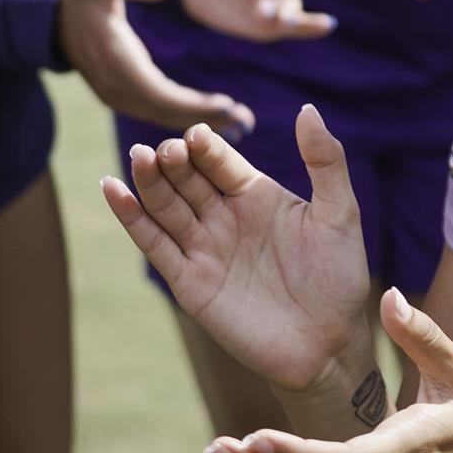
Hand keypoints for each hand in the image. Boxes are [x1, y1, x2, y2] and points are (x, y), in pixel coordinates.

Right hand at [58, 0, 253, 131]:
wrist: (47, 14)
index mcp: (116, 62)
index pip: (161, 94)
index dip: (195, 105)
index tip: (231, 107)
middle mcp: (114, 87)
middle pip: (165, 113)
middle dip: (205, 121)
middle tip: (246, 125)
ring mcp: (114, 94)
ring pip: (160, 116)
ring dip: (197, 122)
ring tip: (238, 126)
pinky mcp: (117, 94)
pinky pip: (153, 111)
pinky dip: (181, 115)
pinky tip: (208, 117)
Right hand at [102, 108, 376, 392]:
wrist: (328, 344)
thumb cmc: (339, 278)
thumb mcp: (339, 214)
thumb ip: (325, 162)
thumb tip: (308, 109)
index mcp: (257, 194)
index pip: (220, 160)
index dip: (207, 146)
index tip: (197, 134)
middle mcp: (225, 216)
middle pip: (187, 178)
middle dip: (174, 160)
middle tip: (166, 149)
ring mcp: (204, 248)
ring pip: (166, 205)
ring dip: (149, 181)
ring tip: (140, 157)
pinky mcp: (188, 281)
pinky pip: (153, 243)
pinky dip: (130, 217)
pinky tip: (112, 189)